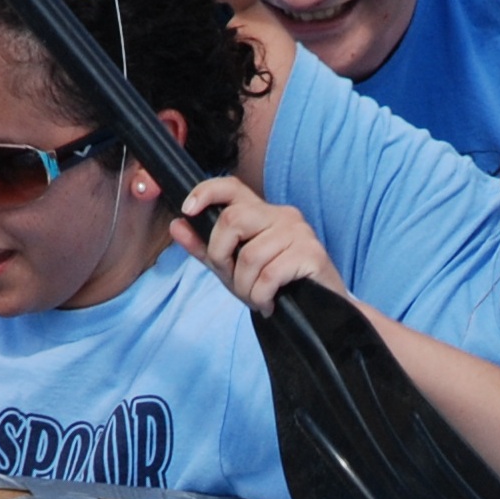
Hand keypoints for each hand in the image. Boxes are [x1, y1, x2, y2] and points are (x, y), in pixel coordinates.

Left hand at [177, 177, 346, 312]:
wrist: (322, 311)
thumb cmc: (278, 286)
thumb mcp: (234, 269)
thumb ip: (206, 248)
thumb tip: (177, 225)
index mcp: (263, 213)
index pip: (232, 187)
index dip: (206, 191)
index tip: (188, 209)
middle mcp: (283, 215)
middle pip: (233, 219)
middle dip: (223, 257)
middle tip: (235, 280)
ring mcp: (299, 232)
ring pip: (250, 255)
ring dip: (246, 287)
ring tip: (257, 298)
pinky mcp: (311, 254)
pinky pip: (269, 275)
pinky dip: (261, 296)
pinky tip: (270, 303)